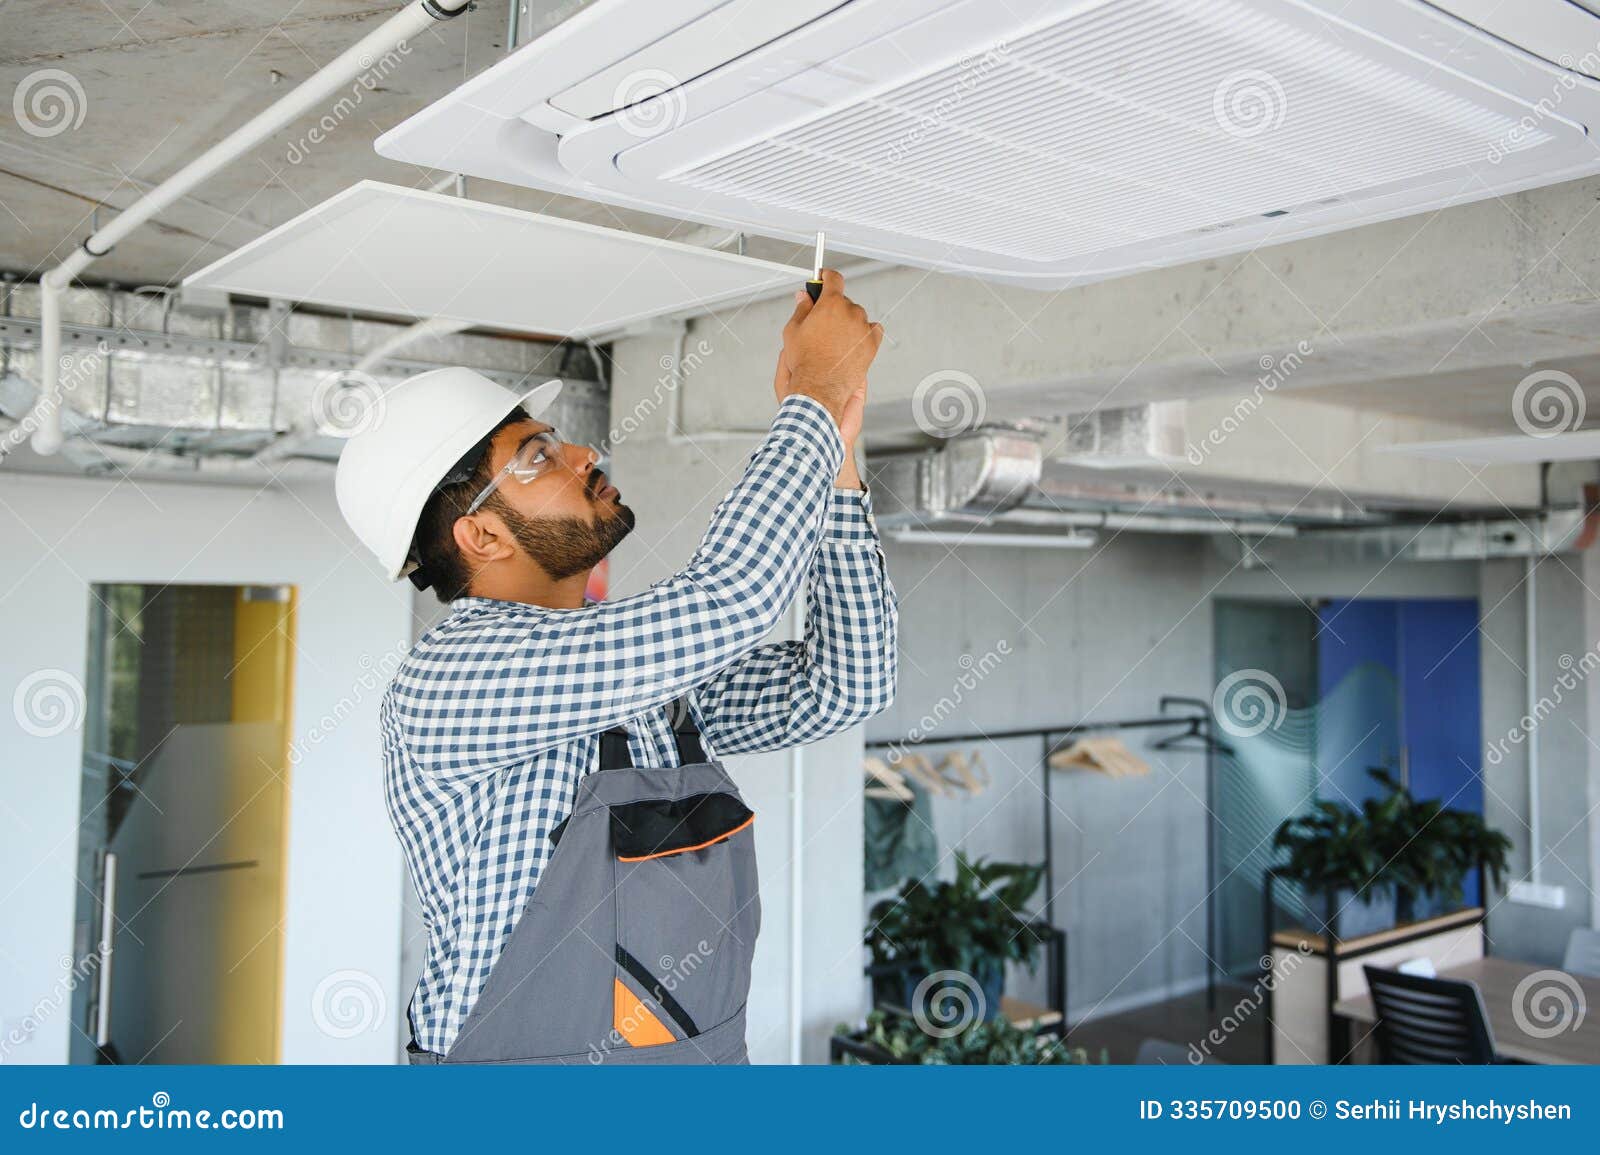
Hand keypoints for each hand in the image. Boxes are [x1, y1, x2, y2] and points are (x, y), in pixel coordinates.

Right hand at [776, 269, 882, 426]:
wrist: (819, 387)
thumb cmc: (805, 362)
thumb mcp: (793, 330)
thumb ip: (801, 308)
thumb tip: (803, 296)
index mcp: (830, 304)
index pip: (834, 278)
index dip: (827, 276)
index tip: (824, 277)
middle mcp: (850, 312)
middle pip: (844, 301)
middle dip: (833, 308)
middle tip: (822, 323)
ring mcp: (863, 328)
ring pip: (857, 316)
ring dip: (847, 322)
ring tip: (834, 340)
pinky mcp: (872, 344)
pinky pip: (873, 330)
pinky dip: (864, 332)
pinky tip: (853, 341)